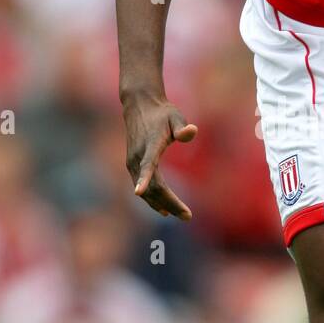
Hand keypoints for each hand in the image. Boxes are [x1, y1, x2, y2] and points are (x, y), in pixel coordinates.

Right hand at [122, 92, 197, 217]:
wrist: (139, 106)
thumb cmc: (162, 112)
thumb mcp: (175, 116)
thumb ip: (183, 127)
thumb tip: (191, 132)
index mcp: (150, 144)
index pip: (147, 164)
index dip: (144, 178)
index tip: (138, 192)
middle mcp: (138, 156)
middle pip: (152, 185)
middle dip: (169, 203)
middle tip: (187, 216)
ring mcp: (133, 162)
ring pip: (147, 190)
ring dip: (162, 204)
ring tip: (181, 214)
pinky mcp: (132, 165)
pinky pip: (142, 186)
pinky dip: (152, 199)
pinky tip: (164, 209)